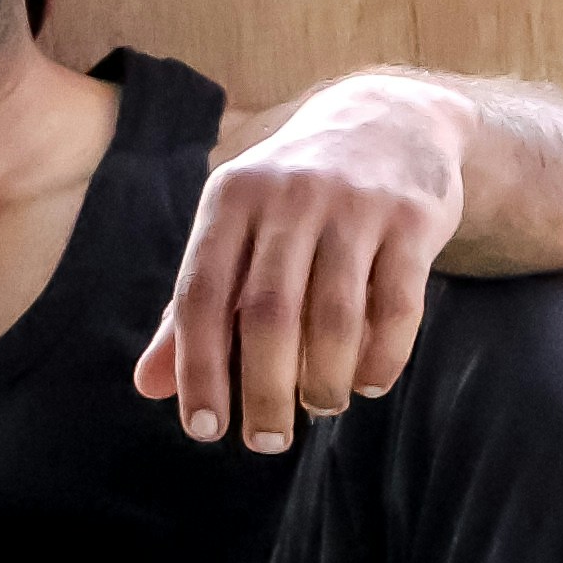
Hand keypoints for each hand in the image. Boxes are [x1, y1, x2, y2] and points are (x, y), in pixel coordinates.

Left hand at [139, 77, 466, 451]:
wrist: (390, 120)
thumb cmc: (296, 198)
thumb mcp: (236, 230)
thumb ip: (196, 307)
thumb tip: (149, 387)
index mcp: (232, 199)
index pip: (202, 295)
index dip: (198, 368)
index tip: (203, 428)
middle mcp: (289, 196)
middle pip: (268, 315)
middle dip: (263, 392)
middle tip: (265, 442)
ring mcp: (355, 205)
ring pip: (335, 318)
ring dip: (324, 382)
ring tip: (319, 408)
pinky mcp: (412, 219)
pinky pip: (397, 307)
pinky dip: (382, 358)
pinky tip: (368, 383)